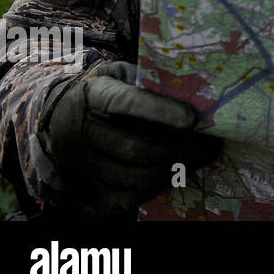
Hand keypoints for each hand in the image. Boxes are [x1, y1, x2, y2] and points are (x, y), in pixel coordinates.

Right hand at [40, 60, 221, 217]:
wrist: (63, 118)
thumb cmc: (107, 93)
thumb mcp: (121, 75)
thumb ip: (148, 82)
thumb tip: (194, 91)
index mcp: (92, 94)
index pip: (124, 103)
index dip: (158, 111)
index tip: (192, 119)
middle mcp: (79, 130)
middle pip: (133, 147)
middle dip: (179, 149)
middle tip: (211, 145)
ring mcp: (78, 163)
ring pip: (132, 176)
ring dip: (173, 170)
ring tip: (201, 158)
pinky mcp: (83, 188)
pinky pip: (124, 198)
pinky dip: (155, 188)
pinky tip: (176, 174)